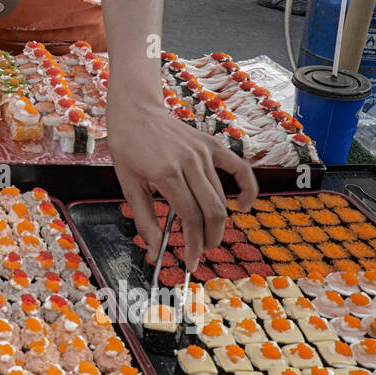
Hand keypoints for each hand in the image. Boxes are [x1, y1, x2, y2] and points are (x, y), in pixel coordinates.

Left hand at [110, 103, 257, 269]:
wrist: (136, 112)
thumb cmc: (128, 149)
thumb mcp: (129, 186)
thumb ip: (144, 221)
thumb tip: (155, 253)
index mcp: (166, 174)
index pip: (190, 218)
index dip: (193, 245)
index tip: (190, 262)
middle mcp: (189, 162)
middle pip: (212, 211)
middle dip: (210, 239)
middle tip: (201, 251)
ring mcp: (204, 152)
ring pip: (221, 196)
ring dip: (218, 223)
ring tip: (207, 236)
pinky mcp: (212, 145)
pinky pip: (239, 168)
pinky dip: (247, 188)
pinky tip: (243, 206)